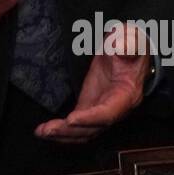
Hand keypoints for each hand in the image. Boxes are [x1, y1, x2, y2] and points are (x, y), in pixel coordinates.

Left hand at [35, 24, 148, 142]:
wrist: (128, 49)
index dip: (91, 118)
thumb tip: (120, 46)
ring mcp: (102, 110)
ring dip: (63, 135)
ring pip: (85, 131)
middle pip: (94, 128)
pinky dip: (62, 131)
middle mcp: (116, 108)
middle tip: (48, 130)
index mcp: (127, 94)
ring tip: (42, 132)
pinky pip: (78, 126)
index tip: (71, 119)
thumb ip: (127, 43)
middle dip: (71, 131)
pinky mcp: (90, 107)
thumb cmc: (130, 44)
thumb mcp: (131, 39)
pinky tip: (44, 131)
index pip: (109, 112)